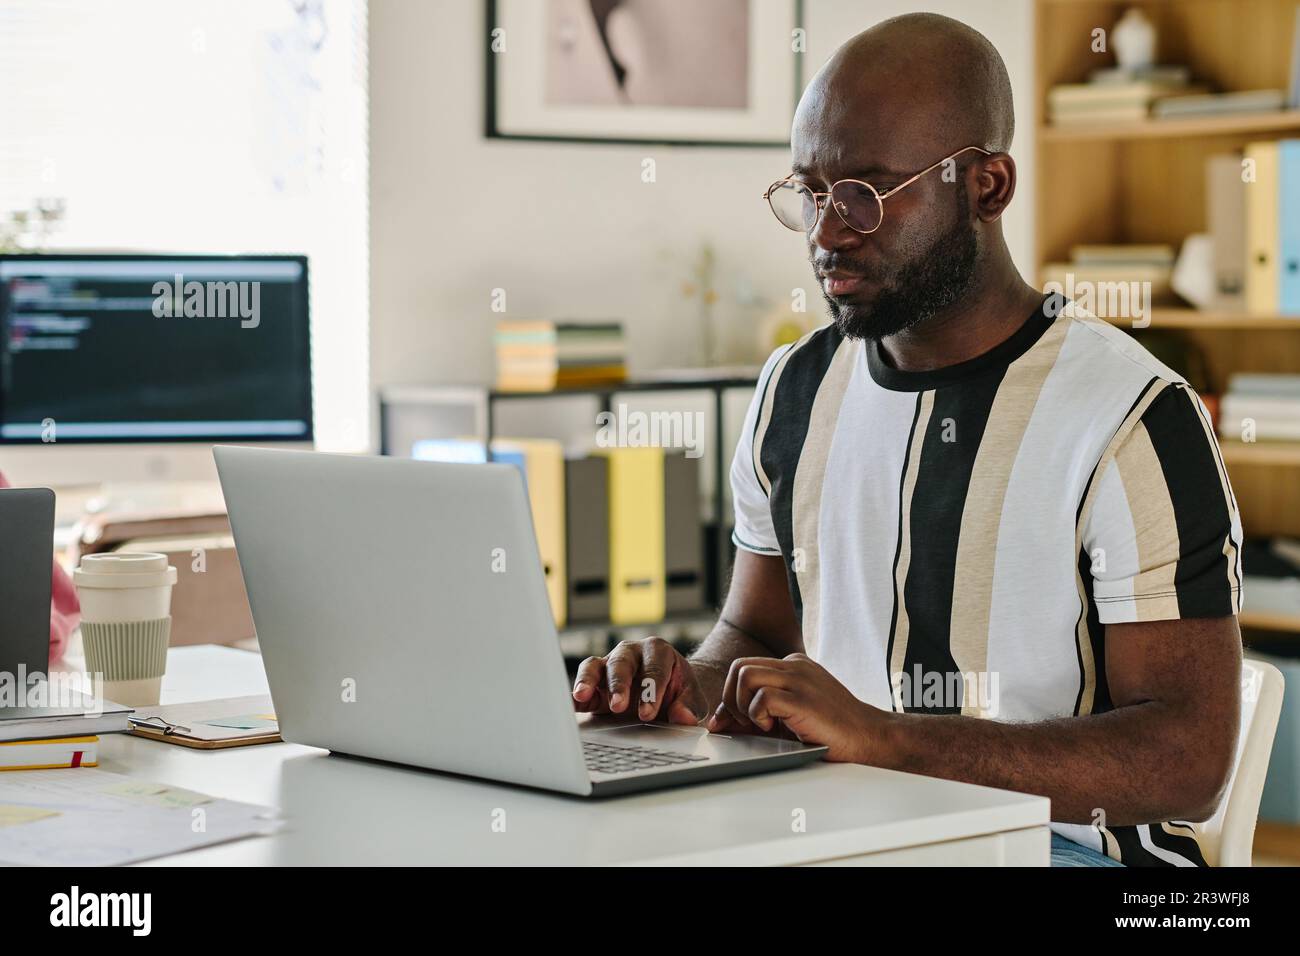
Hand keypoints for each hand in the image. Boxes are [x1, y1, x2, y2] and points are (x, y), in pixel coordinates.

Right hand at [572, 637, 707, 724]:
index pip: (653, 668)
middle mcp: (631, 653)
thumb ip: (690, 706)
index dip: (650, 690)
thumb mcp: (692, 697)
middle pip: (621, 662)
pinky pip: (581, 682)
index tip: (648, 712)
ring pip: (594, 666)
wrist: (668, 692)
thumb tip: (683, 717)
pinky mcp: (594, 681)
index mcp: (658, 651)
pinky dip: (575, 693)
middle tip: (618, 706)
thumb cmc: (679, 691)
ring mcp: (609, 665)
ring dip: (589, 681)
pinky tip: (571, 705)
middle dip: (619, 684)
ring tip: (582, 696)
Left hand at [707, 653, 878, 761]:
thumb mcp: (787, 716)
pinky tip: (775, 728)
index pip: (746, 668)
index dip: (732, 696)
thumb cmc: (830, 730)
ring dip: (743, 704)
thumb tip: (716, 721)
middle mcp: (795, 666)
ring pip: (745, 675)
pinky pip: (762, 696)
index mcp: (793, 666)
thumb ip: (755, 713)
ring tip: (761, 723)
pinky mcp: (803, 698)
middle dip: (732, 698)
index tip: (733, 721)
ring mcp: (800, 679)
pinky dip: (758, 715)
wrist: (869, 737)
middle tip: (747, 723)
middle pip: (740, 666)